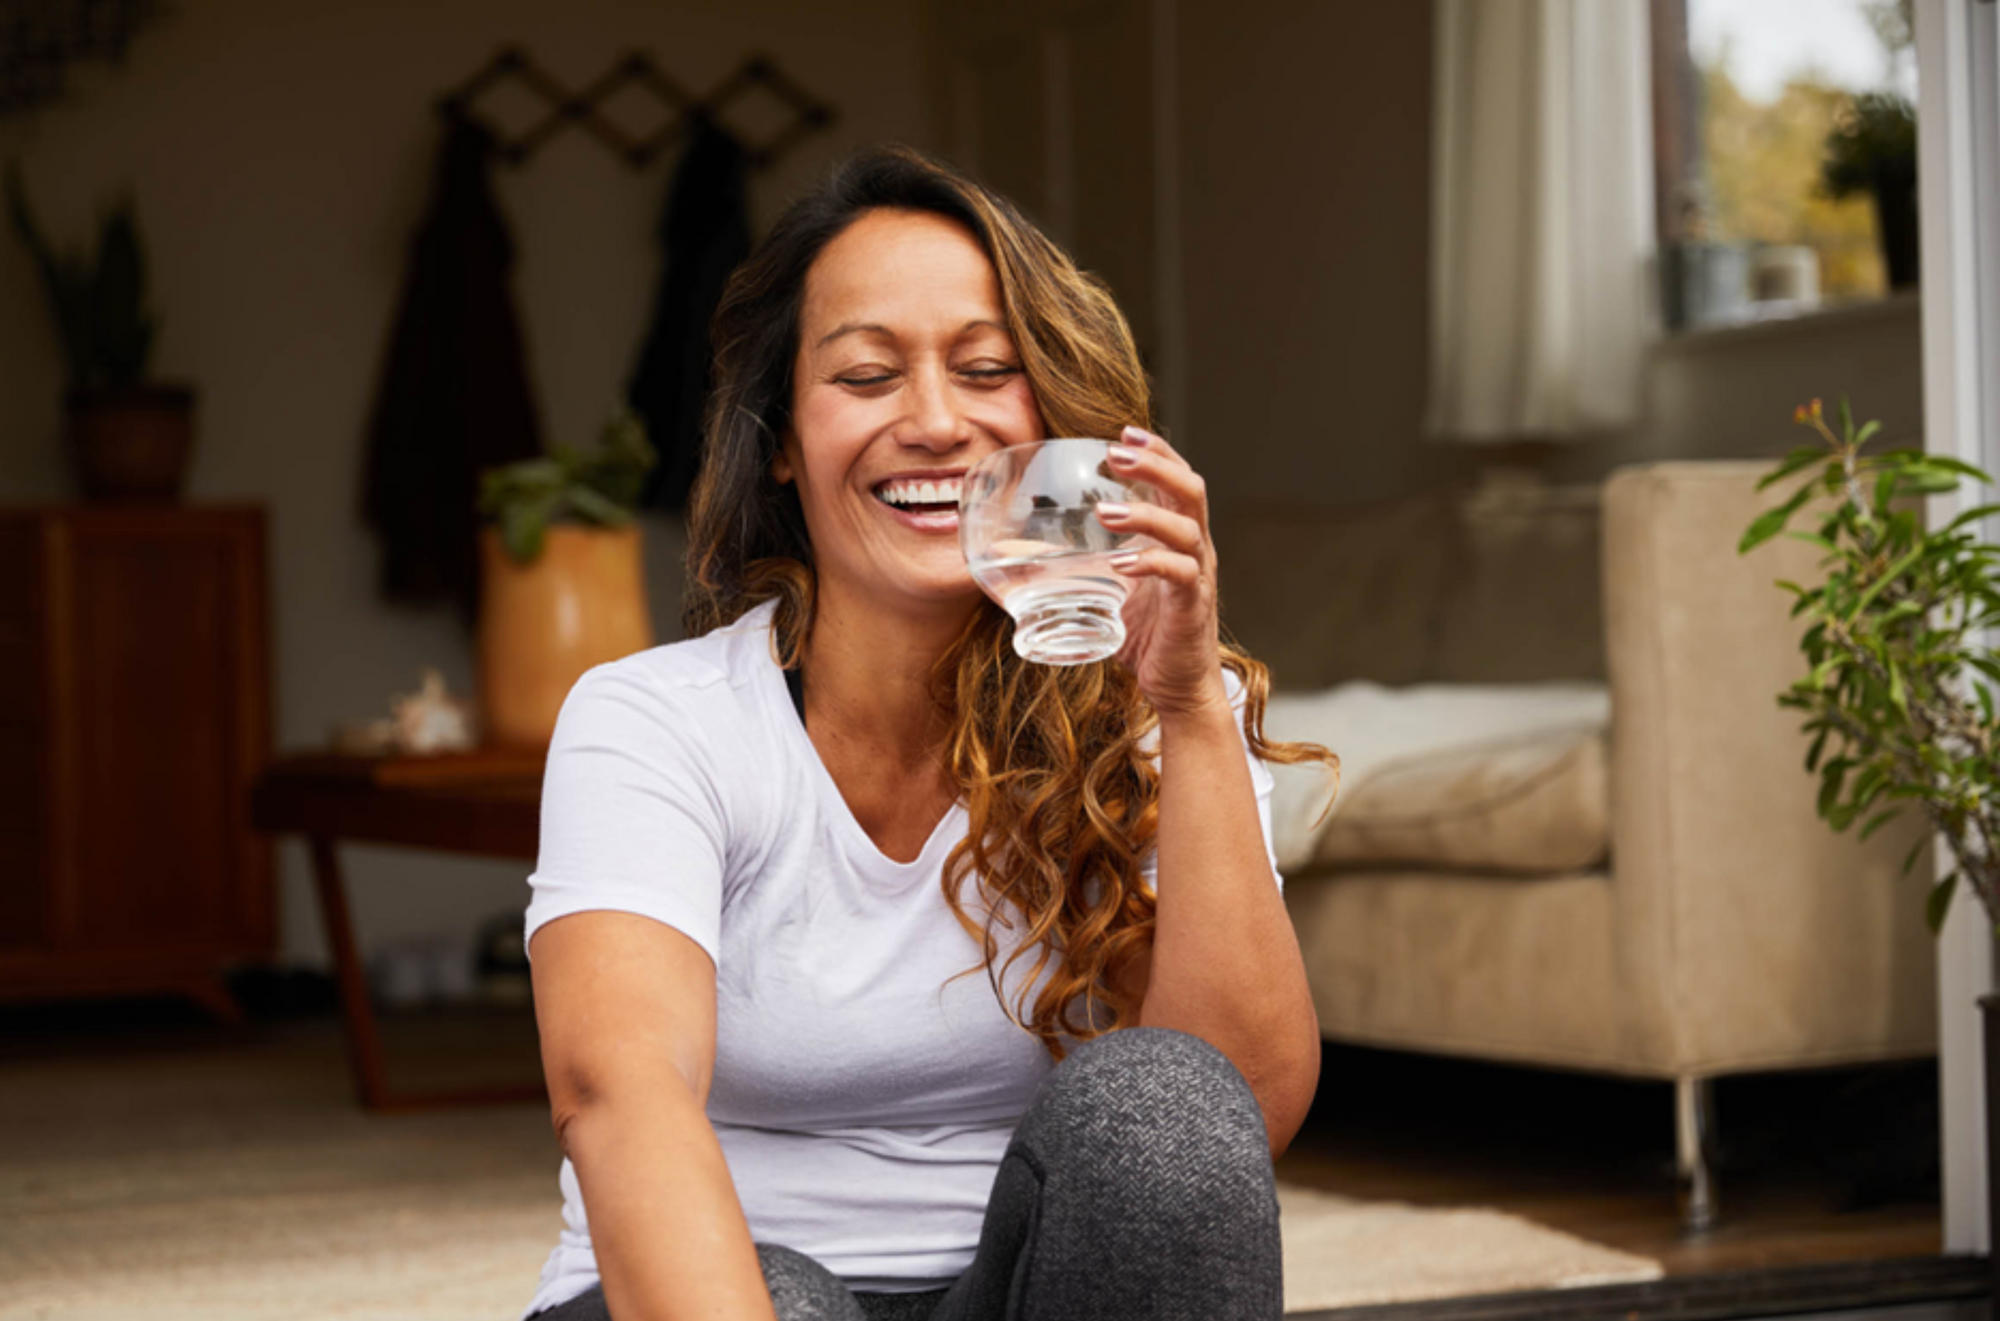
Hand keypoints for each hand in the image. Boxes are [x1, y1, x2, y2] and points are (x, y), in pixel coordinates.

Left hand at [1096, 425, 1229, 721]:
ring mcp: (1197, 576)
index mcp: (1179, 537)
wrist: (1179, 688)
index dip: (1156, 451)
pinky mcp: (1192, 607)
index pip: (1176, 480)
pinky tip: (1121, 561)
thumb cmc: (1146, 636)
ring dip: (1144, 513)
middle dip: (1156, 464)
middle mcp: (1195, 549)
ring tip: (1105, 511)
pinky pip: (1179, 574)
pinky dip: (1150, 562)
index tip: (1124, 431)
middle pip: (1190, 489)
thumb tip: (1019, 551)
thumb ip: (1082, 564)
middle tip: (1117, 452)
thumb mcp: (1110, 589)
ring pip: (1185, 527)